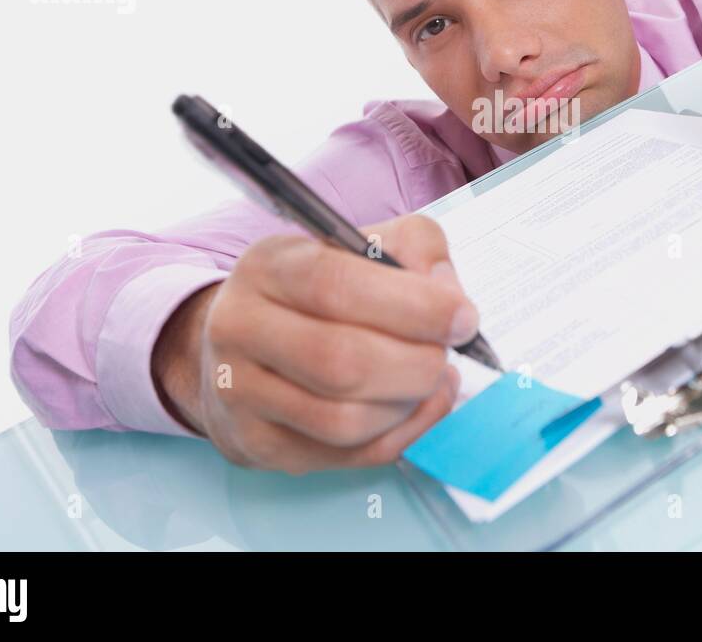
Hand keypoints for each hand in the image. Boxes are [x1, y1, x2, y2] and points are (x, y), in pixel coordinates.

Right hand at [151, 214, 478, 472]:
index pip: (336, 286)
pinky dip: (399, 435)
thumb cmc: (317, 291)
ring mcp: (240, 393)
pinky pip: (347, 456)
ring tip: (429, 379)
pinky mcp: (258, 444)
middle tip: (445, 353)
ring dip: (408, 404)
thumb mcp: (361, 245)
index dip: (412, 307)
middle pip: (342, 362)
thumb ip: (415, 247)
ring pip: (345, 421)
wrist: (243, 341)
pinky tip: (414, 407)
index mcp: (267, 266)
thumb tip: (447, 295)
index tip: (461, 317)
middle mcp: (240, 327)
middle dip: (417, 364)